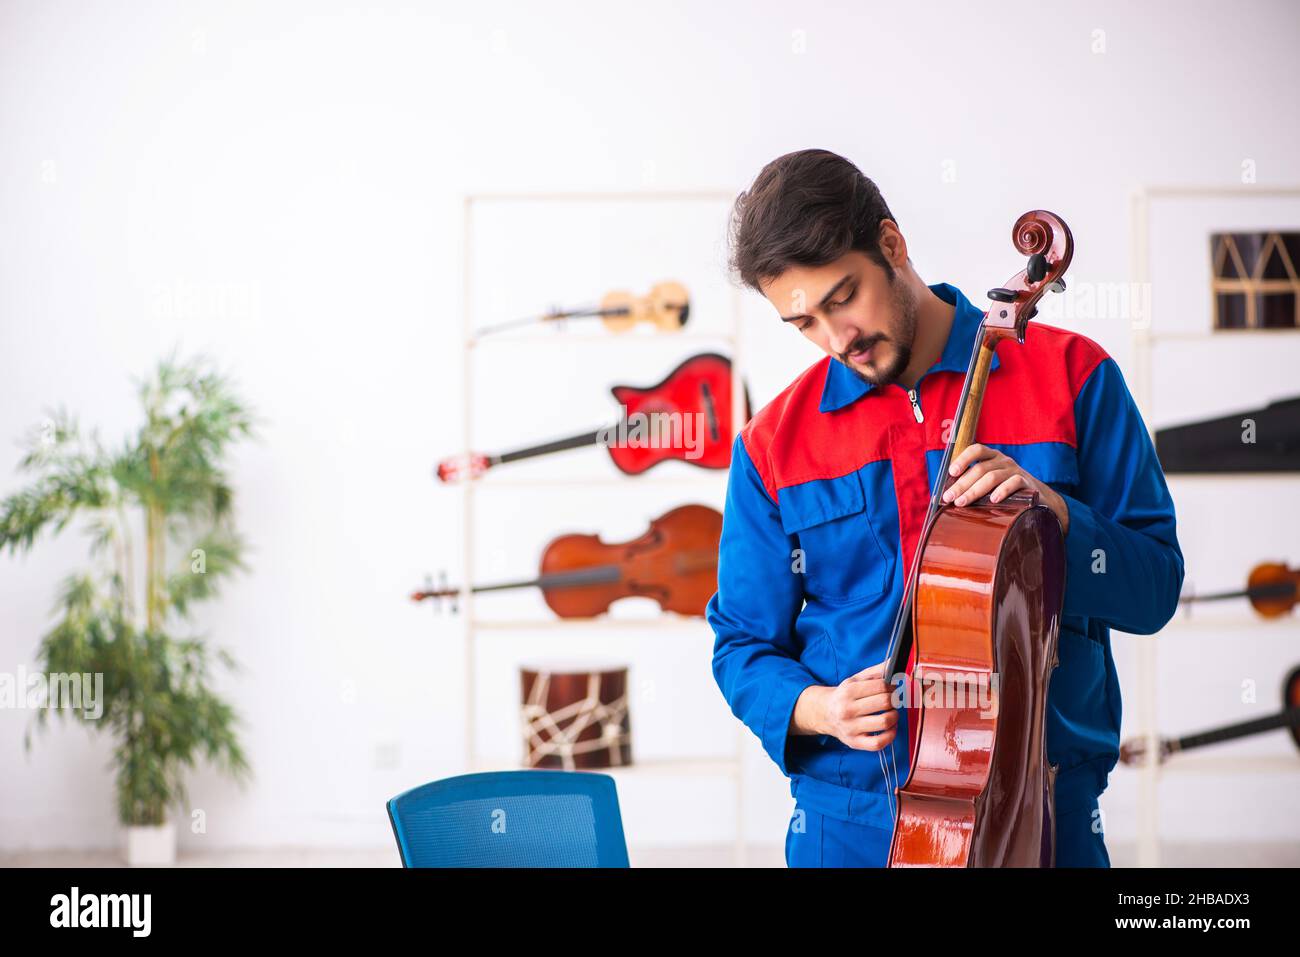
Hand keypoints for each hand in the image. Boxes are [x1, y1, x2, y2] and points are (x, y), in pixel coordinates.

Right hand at [800, 662, 898, 751]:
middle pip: (885, 702)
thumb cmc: (845, 696)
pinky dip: (890, 735)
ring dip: (895, 716)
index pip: (881, 686)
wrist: (825, 714)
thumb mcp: (856, 680)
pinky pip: (879, 743)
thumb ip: (876, 671)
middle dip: (894, 700)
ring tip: (891, 712)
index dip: (892, 686)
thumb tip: (894, 664)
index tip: (892, 688)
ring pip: (884, 721)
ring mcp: (851, 728)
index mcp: (848, 691)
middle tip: (893, 699)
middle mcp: (847, 710)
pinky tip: (890, 727)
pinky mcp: (855, 743)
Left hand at [942, 443, 1069, 533]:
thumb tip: (943, 496)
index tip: (951, 472)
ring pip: (992, 477)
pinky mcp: (1027, 483)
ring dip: (975, 490)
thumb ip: (971, 485)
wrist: (1040, 500)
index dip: (963, 458)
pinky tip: (993, 500)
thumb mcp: (989, 484)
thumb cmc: (1006, 492)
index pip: (976, 450)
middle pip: (980, 469)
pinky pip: (1013, 483)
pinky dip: (1002, 491)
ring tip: (962, 502)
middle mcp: (1003, 461)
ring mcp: (1015, 470)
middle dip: (962, 484)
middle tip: (949, 497)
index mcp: (992, 457)